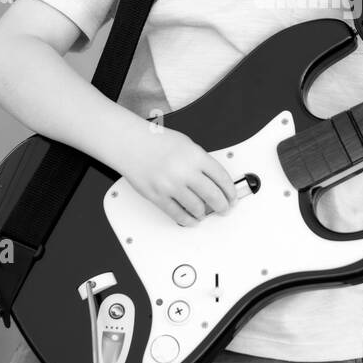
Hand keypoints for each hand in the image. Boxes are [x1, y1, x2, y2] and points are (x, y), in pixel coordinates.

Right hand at [119, 125, 238, 225]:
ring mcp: (171, 185)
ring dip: (204, 214)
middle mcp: (185, 171)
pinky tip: (191, 219)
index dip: (230, 191)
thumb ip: (201, 162)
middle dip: (222, 206)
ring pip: (197, 208)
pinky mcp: (158, 196)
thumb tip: (215, 181)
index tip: (232, 197)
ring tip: (205, 213)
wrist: (130, 143)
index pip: (222, 178)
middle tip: (224, 208)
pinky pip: (177, 214)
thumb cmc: (156, 142)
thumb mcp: (187, 144)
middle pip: (213, 196)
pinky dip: (188, 220)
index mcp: (196, 156)